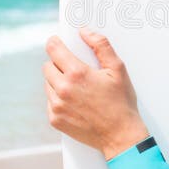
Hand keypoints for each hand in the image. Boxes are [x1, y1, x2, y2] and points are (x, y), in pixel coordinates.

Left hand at [43, 28, 149, 160]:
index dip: (54, 42)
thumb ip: (101, 46)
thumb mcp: (118, 69)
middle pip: (47, 66)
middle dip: (59, 64)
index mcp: (77, 73)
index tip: (56, 42)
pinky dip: (58, 99)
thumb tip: (85, 32)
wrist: (120, 136)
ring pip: (47, 84)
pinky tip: (76, 102)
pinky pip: (50, 101)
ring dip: (58, 82)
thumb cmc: (121, 102)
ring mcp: (56, 106)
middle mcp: (62, 89)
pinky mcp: (55, 119)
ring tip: (78, 88)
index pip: (53, 49)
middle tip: (75, 70)